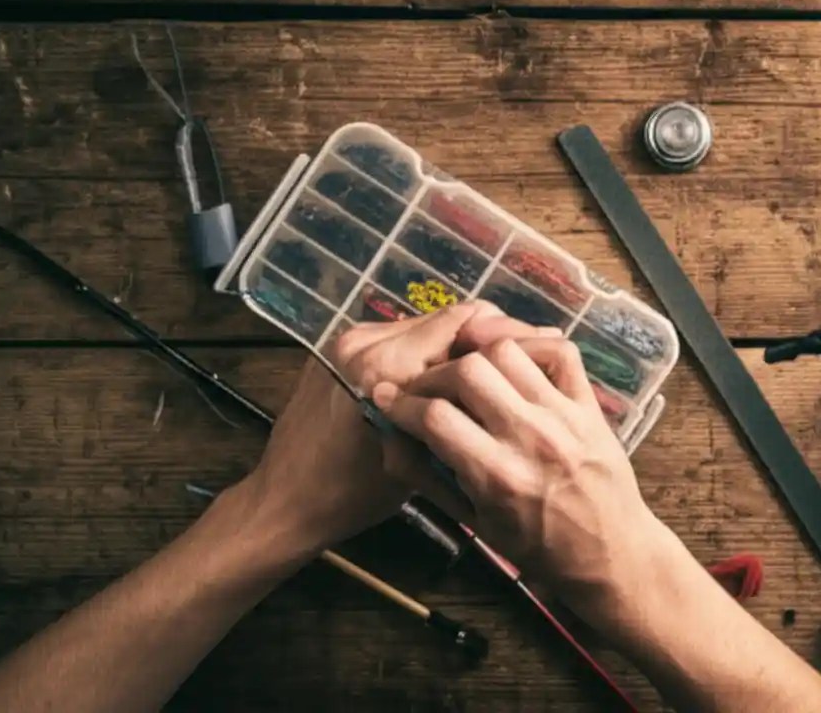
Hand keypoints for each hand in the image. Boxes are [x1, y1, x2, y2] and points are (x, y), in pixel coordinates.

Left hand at [242, 302, 550, 557]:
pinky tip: (446, 382)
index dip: (506, 335)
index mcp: (384, 364)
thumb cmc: (352, 496)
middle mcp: (364, 339)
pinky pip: (398, 339)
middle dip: (484, 340)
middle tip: (520, 364)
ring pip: (424, 327)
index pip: (463, 321)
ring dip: (455, 347)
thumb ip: (457, 413)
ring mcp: (347, 339)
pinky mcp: (338, 347)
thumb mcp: (419, 461)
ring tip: (488, 376)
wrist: (285, 501)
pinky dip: (426, 354)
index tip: (535, 353)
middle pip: (446, 319)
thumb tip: (508, 384)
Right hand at [371, 335, 665, 616]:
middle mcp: (530, 437)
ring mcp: (563, 416)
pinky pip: (559, 351)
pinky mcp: (589, 405)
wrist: (612, 554)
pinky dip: (530, 343)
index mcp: (498, 476)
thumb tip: (393, 439)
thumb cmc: (540, 550)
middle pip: (466, 372)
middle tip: (426, 389)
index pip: (434, 417)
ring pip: (507, 352)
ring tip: (464, 372)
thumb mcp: (478, 526)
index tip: (388, 400)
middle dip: (434, 375)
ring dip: (475, 355)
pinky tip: (511, 357)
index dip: (401, 404)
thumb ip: (435, 480)